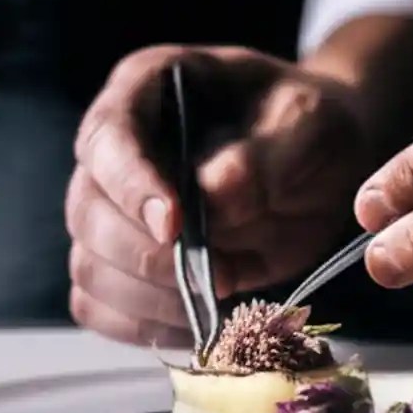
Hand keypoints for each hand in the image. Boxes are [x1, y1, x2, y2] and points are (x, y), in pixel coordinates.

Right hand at [68, 45, 369, 344]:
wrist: (324, 165)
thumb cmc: (312, 127)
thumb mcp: (309, 125)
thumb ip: (263, 158)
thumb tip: (210, 200)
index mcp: (147, 87)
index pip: (108, 137)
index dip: (131, 186)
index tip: (173, 227)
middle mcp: (115, 148)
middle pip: (88, 211)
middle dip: (147, 256)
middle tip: (217, 274)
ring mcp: (111, 210)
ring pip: (89, 266)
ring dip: (147, 298)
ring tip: (216, 297)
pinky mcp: (122, 263)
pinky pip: (99, 306)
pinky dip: (141, 325)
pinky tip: (196, 322)